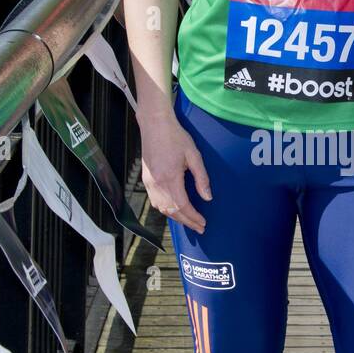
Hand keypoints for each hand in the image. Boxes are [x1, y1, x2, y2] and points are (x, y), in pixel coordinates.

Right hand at [137, 109, 211, 232]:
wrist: (154, 125)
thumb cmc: (175, 137)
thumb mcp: (194, 155)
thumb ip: (201, 178)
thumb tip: (207, 198)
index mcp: (170, 178)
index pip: (183, 206)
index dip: (193, 217)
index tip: (203, 223)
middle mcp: (157, 184)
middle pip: (172, 211)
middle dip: (187, 222)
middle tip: (199, 228)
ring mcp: (149, 183)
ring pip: (162, 208)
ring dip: (176, 217)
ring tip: (189, 221)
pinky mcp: (146, 180)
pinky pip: (155, 201)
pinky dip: (166, 209)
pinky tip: (174, 210)